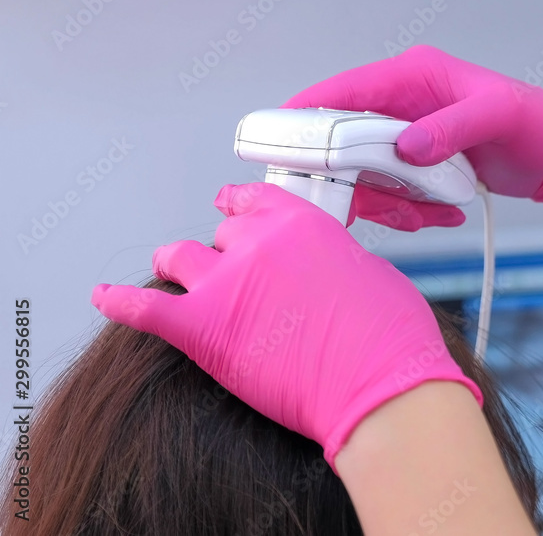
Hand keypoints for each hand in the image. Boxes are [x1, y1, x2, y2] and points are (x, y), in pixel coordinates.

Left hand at [89, 182, 481, 469]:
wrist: (380, 387)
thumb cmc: (391, 337)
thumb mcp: (371, 274)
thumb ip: (332, 261)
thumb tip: (321, 273)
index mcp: (301, 226)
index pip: (254, 201)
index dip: (237, 205)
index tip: (229, 206)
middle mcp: (258, 245)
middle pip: (220, 236)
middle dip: (224, 253)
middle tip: (232, 275)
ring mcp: (225, 285)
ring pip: (177, 258)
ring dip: (176, 266)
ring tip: (172, 273)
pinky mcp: (202, 331)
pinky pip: (142, 308)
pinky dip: (118, 301)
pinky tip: (104, 298)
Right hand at [282, 45, 542, 228]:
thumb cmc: (537, 123)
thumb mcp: (500, 118)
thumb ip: (452, 128)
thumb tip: (406, 147)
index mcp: (416, 75)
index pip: (347, 89)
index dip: (307, 114)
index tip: (276, 143)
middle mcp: (403, 103)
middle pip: (346, 141)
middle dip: (357, 180)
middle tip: (380, 207)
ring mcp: (406, 136)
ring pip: (365, 174)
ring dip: (389, 203)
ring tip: (429, 214)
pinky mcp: (415, 165)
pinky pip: (390, 192)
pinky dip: (407, 210)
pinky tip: (440, 214)